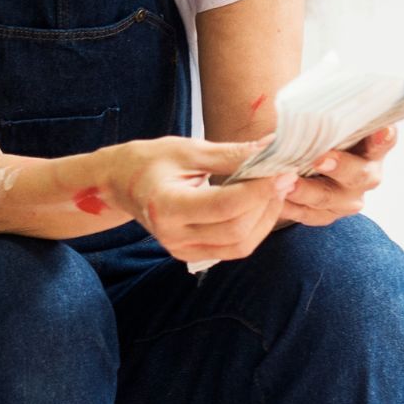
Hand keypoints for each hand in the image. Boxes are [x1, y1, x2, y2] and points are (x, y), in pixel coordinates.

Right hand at [106, 138, 292, 263]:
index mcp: (166, 206)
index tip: (281, 170)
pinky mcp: (191, 254)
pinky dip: (254, 228)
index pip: (225, 206)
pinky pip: (233, 249)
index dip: (259, 190)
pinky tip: (259, 204)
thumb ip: (230, 155)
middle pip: (237, 229)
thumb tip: (271, 150)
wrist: (120, 184)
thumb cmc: (149, 161)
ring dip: (266, 218)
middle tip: (283, 177)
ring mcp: (181, 250)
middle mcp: (173, 236)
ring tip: (274, 190)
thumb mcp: (187, 149)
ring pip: (240, 245)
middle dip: (267, 203)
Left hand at [281, 123, 395, 226]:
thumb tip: (298, 114)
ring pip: (333, 198)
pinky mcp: (328, 214)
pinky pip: (311, 215)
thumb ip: (315, 116)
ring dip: (308, 190)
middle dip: (340, 166)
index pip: (385, 139)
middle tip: (319, 159)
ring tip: (286, 183)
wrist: (298, 159)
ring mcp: (348, 197)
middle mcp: (366, 173)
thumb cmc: (315, 133)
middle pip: (361, 174)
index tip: (381, 129)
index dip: (384, 136)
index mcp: (371, 144)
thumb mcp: (318, 120)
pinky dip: (292, 207)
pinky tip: (276, 198)